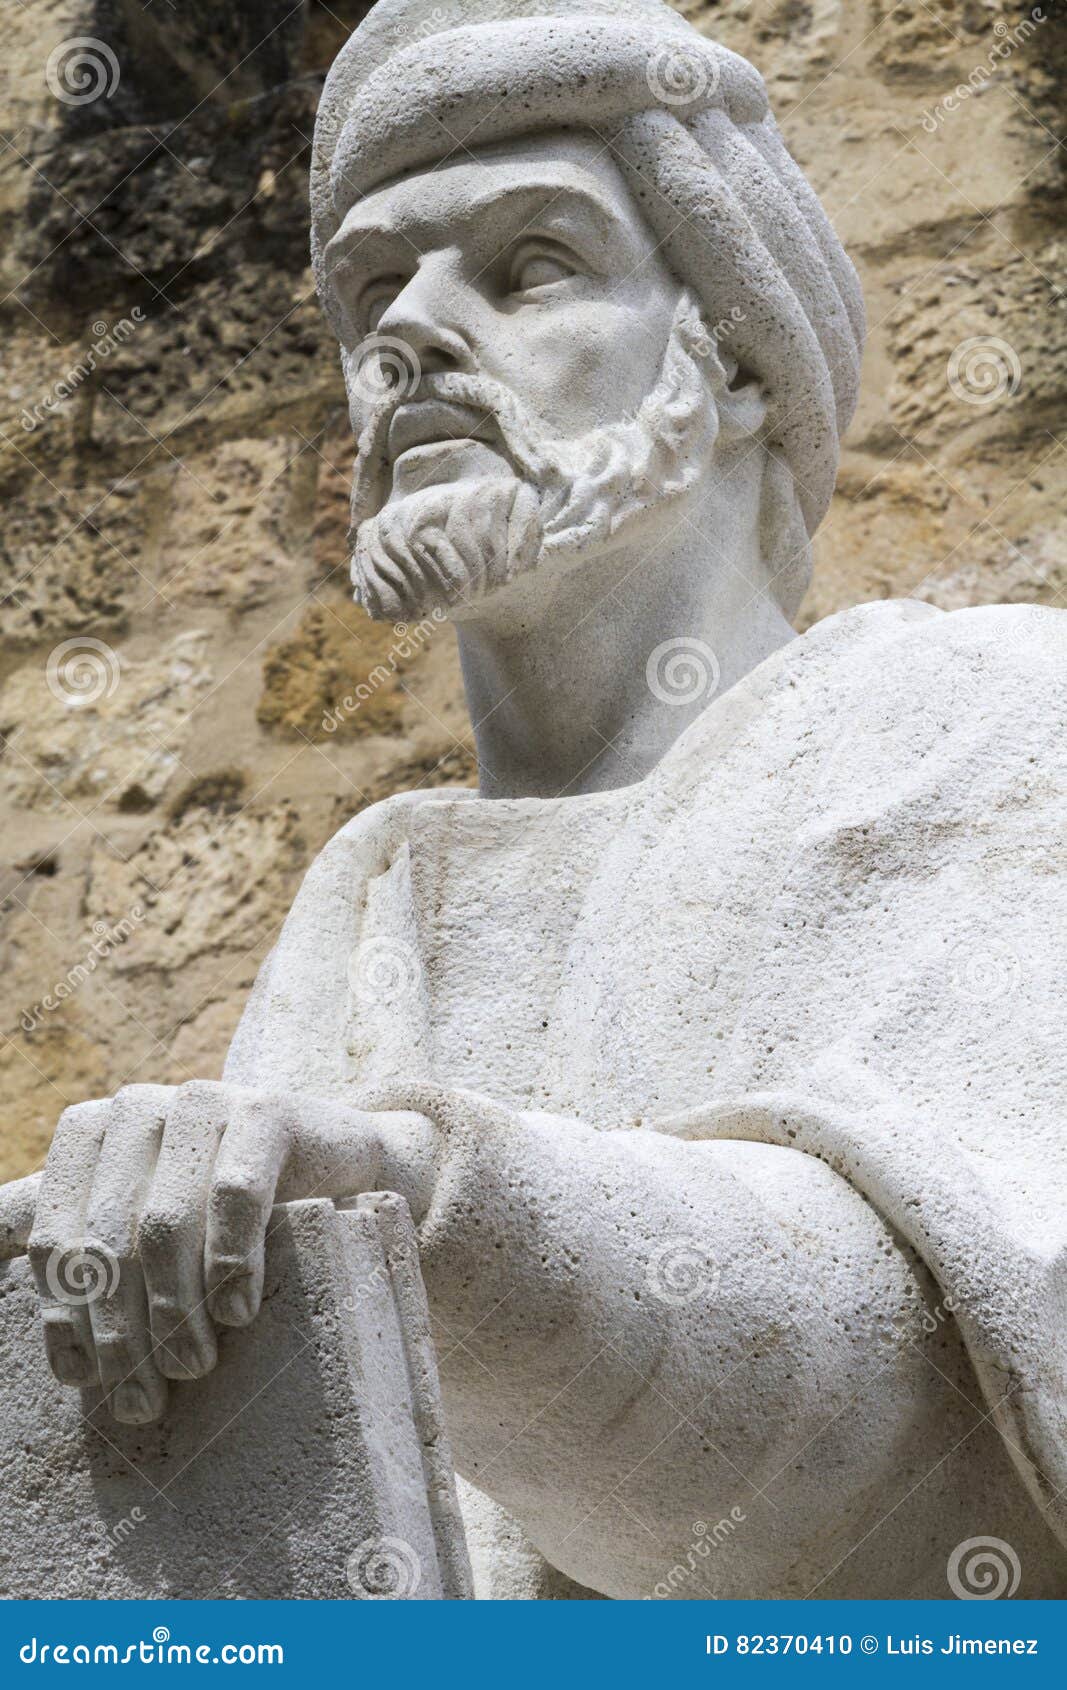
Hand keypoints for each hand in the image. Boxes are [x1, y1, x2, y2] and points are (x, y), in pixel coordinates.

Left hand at [25, 1080, 434, 1424]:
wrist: (332, 1167)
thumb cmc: (218, 1210)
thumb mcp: (137, 1218)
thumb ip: (67, 1240)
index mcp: (87, 1132)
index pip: (53, 1240)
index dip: (66, 1319)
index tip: (87, 1384)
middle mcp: (135, 1106)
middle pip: (107, 1240)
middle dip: (122, 1332)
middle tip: (145, 1400)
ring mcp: (201, 1101)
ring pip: (165, 1225)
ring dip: (176, 1313)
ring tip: (193, 1368)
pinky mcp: (265, 1110)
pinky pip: (235, 1196)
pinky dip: (232, 1264)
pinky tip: (238, 1313)